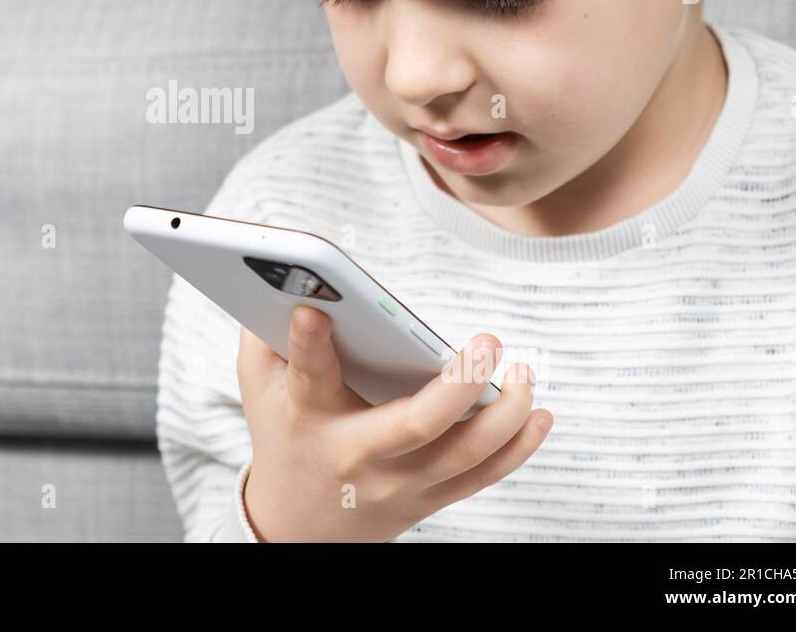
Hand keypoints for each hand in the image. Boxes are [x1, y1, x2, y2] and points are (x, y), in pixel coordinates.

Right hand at [238, 304, 550, 541]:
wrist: (297, 524)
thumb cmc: (283, 433)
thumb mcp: (258, 385)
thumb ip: (264, 329)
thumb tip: (286, 271)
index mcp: (309, 417)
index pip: (310, 377)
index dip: (308, 342)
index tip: (313, 307)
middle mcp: (358, 454)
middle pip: (415, 426)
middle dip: (458, 385)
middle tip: (489, 340)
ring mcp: (399, 481)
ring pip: (463, 454)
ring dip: (505, 414)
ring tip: (523, 371)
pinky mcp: (429, 497)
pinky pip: (483, 476)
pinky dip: (518, 447)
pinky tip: (538, 413)